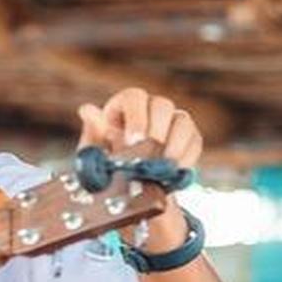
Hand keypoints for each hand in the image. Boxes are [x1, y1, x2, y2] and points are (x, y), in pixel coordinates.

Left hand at [76, 88, 202, 251]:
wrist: (129, 183)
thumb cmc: (106, 161)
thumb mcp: (94, 150)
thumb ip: (93, 132)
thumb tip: (86, 109)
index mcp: (125, 104)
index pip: (134, 97)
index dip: (136, 117)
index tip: (132, 141)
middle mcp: (151, 106)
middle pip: (162, 105)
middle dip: (156, 131)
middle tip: (149, 157)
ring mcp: (172, 120)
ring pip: (181, 120)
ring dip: (174, 145)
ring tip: (163, 168)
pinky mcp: (189, 136)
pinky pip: (194, 140)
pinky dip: (186, 156)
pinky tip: (174, 172)